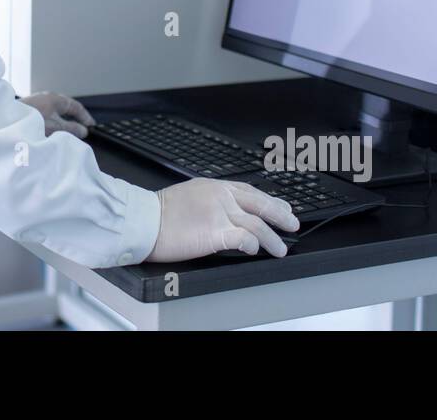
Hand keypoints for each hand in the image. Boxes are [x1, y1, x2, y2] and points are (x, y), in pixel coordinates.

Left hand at [20, 92, 96, 138]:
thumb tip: (83, 131)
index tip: (91, 126)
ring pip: (54, 113)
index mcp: (54, 98)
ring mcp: (36, 104)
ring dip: (62, 124)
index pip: (75, 106)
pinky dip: (51, 125)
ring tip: (65, 136)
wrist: (4, 121)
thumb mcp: (55, 127)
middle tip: (80, 132)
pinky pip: (45, 117)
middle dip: (73, 121)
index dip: (85, 117)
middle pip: (65, 109)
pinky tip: (49, 134)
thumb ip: (71, 129)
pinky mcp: (28, 112)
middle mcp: (45, 98)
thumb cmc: (29, 121)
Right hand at [146, 178, 299, 261]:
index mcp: (214, 186)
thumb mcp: (189, 196)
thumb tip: (225, 213)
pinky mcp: (215, 233)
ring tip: (281, 249)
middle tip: (292, 223)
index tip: (282, 206)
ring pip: (257, 224)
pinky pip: (243, 238)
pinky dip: (253, 245)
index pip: (249, 191)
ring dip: (272, 238)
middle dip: (280, 214)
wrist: (143, 221)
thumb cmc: (159, 213)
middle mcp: (221, 197)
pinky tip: (256, 250)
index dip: (269, 200)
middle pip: (260, 204)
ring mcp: (219, 213)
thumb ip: (210, 201)